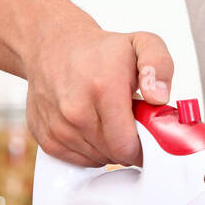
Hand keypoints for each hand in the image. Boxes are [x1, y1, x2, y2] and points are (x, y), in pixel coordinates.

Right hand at [24, 18, 174, 167]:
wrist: (53, 46)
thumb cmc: (100, 50)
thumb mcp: (141, 43)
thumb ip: (159, 66)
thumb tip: (159, 98)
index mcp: (103, 89)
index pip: (128, 146)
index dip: (144, 145)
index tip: (147, 130)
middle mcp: (75, 110)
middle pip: (114, 155)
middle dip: (128, 143)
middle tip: (129, 121)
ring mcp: (57, 125)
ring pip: (97, 159)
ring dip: (109, 146)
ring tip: (109, 118)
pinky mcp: (44, 136)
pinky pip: (78, 160)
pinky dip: (89, 149)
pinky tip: (93, 125)